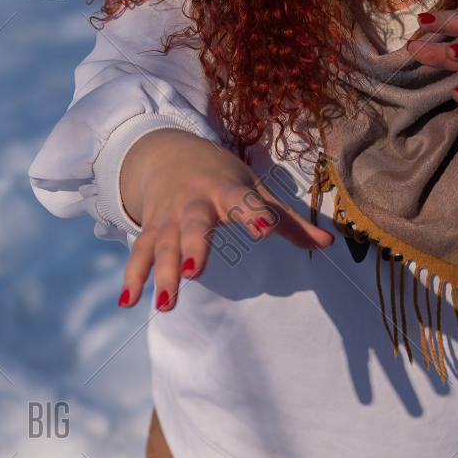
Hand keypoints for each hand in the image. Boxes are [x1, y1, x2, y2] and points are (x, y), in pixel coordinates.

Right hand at [118, 128, 334, 310]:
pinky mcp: (149, 228)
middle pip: (193, 225)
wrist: (167, 153)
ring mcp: (168, 216)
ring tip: (165, 305)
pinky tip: (127, 302)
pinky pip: (138, 252)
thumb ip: (289, 222)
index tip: (263, 230)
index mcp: (228, 190)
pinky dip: (132, 276)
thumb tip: (330, 243)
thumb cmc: (223, 178)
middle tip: (192, 273)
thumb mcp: (256, 190)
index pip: (243, 201)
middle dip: (192, 247)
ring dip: (160, 274)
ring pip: (162, 244)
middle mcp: (195, 202)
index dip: (253, 214)